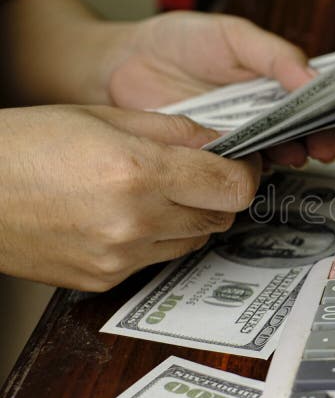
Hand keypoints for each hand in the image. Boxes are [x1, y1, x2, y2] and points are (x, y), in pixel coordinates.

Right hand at [0, 105, 259, 290]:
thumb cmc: (26, 144)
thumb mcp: (105, 117)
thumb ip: (175, 131)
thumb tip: (222, 142)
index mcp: (138, 171)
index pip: (233, 186)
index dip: (246, 172)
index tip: (242, 163)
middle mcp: (135, 221)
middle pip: (220, 217)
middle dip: (219, 194)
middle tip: (200, 174)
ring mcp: (119, 257)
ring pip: (193, 241)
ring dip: (189, 217)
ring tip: (154, 192)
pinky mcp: (104, 280)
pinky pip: (157, 260)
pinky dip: (157, 239)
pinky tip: (124, 216)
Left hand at [107, 11, 334, 166]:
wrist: (117, 69)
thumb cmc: (175, 42)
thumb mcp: (232, 35)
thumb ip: (274, 55)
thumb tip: (312, 78)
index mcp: (278, 80)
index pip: (327, 96)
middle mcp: (268, 112)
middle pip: (317, 127)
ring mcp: (246, 136)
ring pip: (289, 149)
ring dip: (307, 150)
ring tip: (314, 148)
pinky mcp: (220, 156)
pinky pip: (252, 165)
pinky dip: (269, 165)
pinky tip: (280, 159)